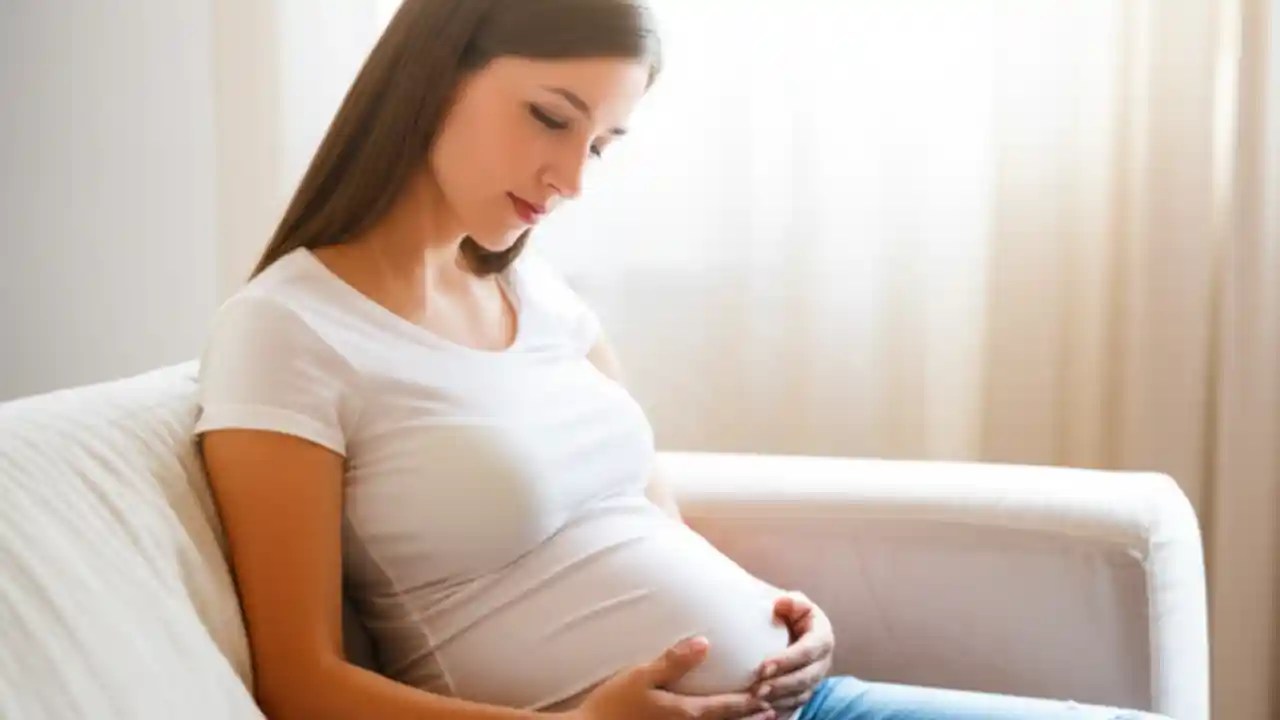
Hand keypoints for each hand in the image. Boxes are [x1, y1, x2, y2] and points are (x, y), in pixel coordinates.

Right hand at [567, 636, 776, 719]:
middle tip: (777, 709)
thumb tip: (705, 642)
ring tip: (760, 718)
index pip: (728, 706)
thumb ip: (674, 661)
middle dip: (753, 717)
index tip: (772, 692)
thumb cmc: (613, 704)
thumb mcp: (641, 676)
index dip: (751, 700)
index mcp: (687, 713)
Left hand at [748, 591, 834, 713]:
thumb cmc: (791, 613)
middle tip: (757, 690)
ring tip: (755, 700)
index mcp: (822, 638)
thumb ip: (791, 601)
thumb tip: (782, 602)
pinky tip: (761, 710)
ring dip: (778, 700)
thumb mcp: (794, 603)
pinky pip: (794, 706)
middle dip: (781, 685)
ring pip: (800, 695)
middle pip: (805, 678)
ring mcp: (815, 680)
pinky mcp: (805, 692)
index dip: (787, 660)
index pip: (807, 651)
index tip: (764, 666)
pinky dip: (779, 709)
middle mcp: (823, 662)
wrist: (795, 629)